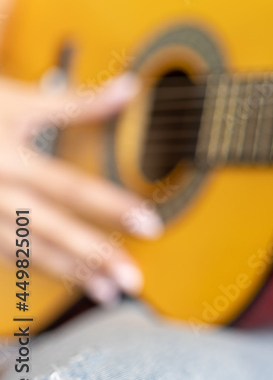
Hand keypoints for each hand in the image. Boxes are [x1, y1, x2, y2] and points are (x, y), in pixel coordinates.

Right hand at [0, 74, 161, 304]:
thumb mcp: (18, 102)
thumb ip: (78, 102)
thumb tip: (129, 88)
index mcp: (10, 161)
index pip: (70, 188)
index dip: (112, 207)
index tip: (151, 226)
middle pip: (52, 230)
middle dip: (95, 257)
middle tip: (133, 279)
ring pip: (30, 252)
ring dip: (72, 273)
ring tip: (109, 292)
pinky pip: (9, 255)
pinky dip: (41, 268)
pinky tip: (72, 280)